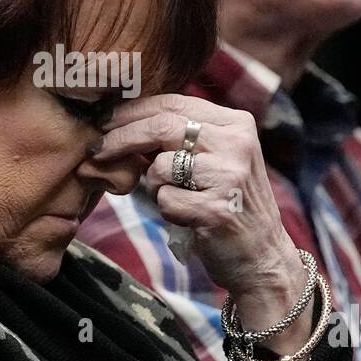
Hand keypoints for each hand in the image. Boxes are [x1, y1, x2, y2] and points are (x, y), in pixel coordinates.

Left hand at [97, 94, 312, 350]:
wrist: (262, 256)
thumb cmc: (226, 203)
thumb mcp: (215, 158)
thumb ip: (181, 136)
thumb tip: (120, 120)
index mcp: (236, 123)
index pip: (173, 103)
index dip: (132, 111)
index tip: (105, 121)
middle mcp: (237, 143)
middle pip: (160, 127)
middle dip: (121, 138)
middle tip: (97, 149)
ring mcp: (229, 176)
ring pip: (159, 167)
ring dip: (155, 187)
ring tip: (179, 200)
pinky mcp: (218, 209)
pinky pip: (166, 201)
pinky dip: (168, 211)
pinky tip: (190, 219)